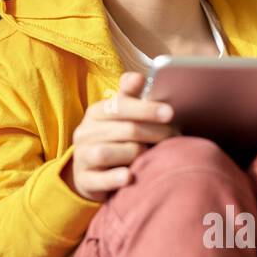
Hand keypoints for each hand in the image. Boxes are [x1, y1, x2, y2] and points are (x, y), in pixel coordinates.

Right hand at [64, 71, 175, 202]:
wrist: (90, 173)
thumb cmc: (113, 140)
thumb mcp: (119, 117)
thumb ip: (130, 96)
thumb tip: (139, 77)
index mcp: (96, 112)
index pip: (120, 106)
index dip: (146, 109)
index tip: (170, 112)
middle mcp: (85, 132)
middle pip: (124, 129)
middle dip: (154, 132)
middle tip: (174, 136)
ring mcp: (82, 156)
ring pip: (110, 152)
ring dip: (136, 153)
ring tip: (151, 154)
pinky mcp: (84, 180)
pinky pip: (99, 179)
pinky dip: (115, 178)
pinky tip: (130, 177)